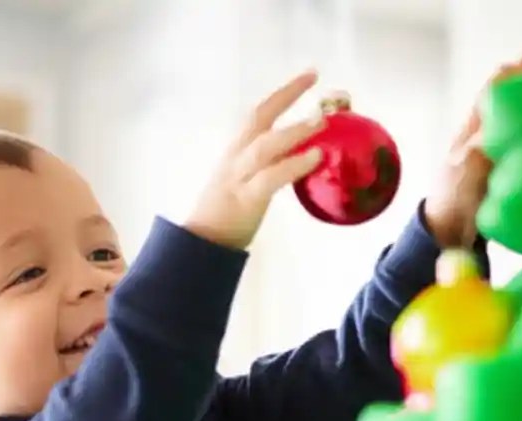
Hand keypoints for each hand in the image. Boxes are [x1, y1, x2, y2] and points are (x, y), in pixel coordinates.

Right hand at [185, 70, 325, 249]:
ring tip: (320, 121)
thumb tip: (301, 155)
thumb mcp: (243, 180)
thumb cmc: (224, 214)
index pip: (259, 113)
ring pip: (266, 145)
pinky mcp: (246, 198)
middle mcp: (236, 157)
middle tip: (312, 76)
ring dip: (294, 131)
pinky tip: (315, 157)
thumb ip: (267, 165)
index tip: (308, 76)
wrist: (201, 242)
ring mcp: (239, 176)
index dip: (283, 93)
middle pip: (260, 116)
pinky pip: (272, 177)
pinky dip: (294, 165)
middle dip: (286, 94)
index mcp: (235, 151)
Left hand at [423, 49, 521, 247]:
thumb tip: (502, 126)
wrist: (448, 233)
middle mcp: (481, 137)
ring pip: (513, 118)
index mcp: (472, 131)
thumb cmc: (453, 200)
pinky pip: (520, 142)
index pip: (494, 91)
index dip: (514, 72)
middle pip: (505, 98)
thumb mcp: (468, 169)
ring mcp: (491, 154)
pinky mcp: (501, 172)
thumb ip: (483, 146)